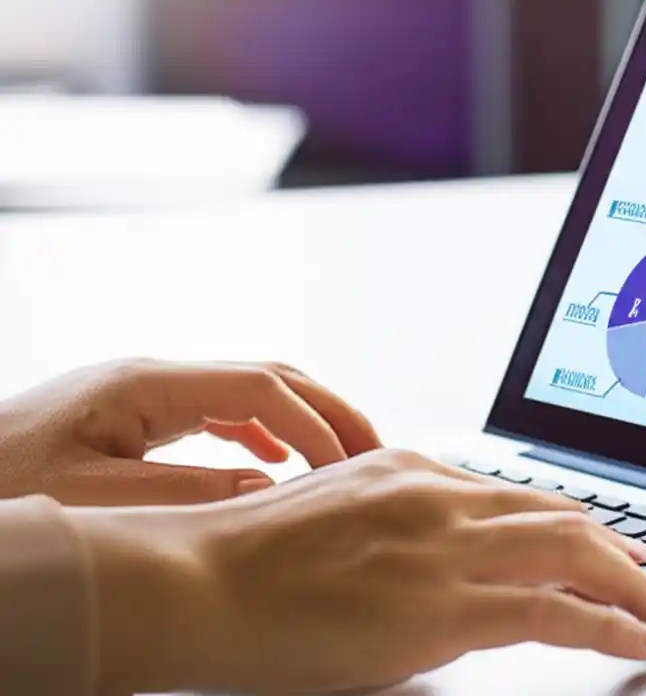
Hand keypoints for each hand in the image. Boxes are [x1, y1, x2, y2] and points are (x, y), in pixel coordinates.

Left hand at [0, 359, 379, 504]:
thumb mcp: (97, 499)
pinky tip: (280, 463)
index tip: (348, 468)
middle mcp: (153, 376)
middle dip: (330, 410)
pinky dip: (268, 432)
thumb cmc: (3, 489)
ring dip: (306, 420)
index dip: (316, 424)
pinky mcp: (138, 414)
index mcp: (144, 384)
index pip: (261, 387)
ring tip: (348, 459)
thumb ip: (189, 493)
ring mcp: (147, 392)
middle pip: (270, 376)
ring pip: (253, 390)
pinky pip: (224, 412)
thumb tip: (273, 489)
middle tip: (378, 452)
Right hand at [69, 449, 645, 693]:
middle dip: (615, 549)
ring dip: (628, 584)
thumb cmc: (247, 563)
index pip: (517, 495)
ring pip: (573, 552)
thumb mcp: (337, 520)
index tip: (598, 542)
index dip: (570, 521)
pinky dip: (610, 622)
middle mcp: (442, 496)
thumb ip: (400, 538)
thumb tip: (443, 577)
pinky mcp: (448, 603)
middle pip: (561, 514)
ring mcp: (449, 546)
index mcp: (412, 471)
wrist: (196, 581)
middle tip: (644, 576)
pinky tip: (636, 637)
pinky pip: (556, 610)